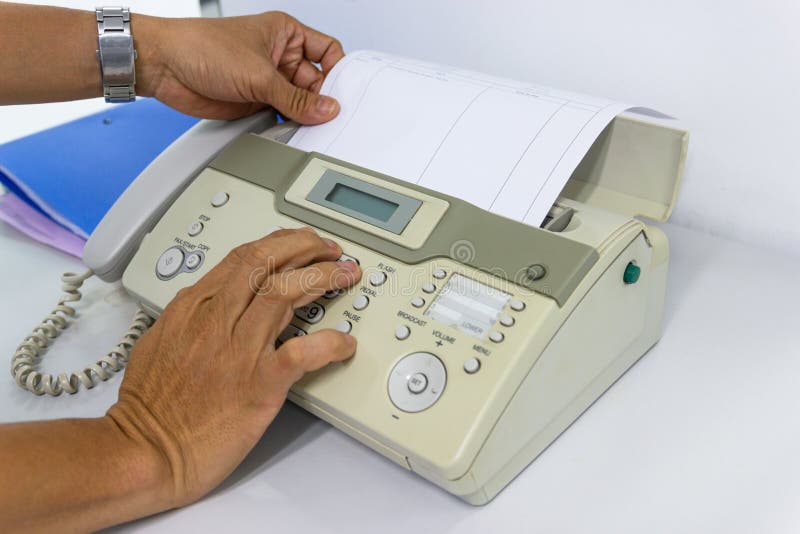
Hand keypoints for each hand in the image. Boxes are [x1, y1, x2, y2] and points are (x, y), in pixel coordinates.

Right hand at [106, 228, 360, 506]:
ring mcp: (238, 349)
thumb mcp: (160, 341)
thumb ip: (190, 315)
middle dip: (306, 246)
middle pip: (266, 261)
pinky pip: (302, 351)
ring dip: (323, 277)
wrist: (144, 452)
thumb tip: (211, 301)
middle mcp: (216, 319)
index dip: (280, 243)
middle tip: (331, 251)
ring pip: (285, 291)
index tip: (301, 242)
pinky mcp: (258, 384)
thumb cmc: (149, 407)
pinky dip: (329, 342)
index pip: (243, 256)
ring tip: (344, 276)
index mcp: (193, 306)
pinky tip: (344, 343)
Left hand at [135, 11, 344, 121]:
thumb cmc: (201, 47)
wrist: (164, 66)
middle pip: (316, 82)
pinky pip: (282, 116)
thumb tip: (327, 109)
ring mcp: (268, 81)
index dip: (338, 72)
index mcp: (286, 34)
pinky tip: (289, 132)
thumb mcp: (258, 74)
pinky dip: (287, 126)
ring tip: (307, 127)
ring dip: (303, 116)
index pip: (328, 52)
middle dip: (321, 100)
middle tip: (326, 118)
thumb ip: (295, 98)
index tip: (343, 94)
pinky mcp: (255, 102)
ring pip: (299, 102)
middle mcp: (280, 57)